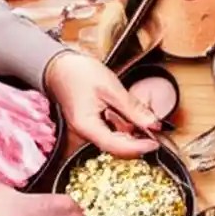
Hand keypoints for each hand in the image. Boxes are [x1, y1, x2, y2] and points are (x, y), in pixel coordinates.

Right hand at [44, 52, 158, 156]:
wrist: (59, 67)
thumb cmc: (78, 73)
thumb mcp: (111, 88)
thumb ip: (133, 108)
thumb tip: (154, 125)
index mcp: (87, 126)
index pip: (116, 147)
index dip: (138, 148)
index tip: (155, 143)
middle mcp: (85, 134)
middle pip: (117, 148)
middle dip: (138, 143)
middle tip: (155, 132)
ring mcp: (88, 132)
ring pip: (116, 143)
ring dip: (133, 136)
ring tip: (145, 124)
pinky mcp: (92, 128)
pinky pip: (111, 135)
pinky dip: (125, 130)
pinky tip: (133, 120)